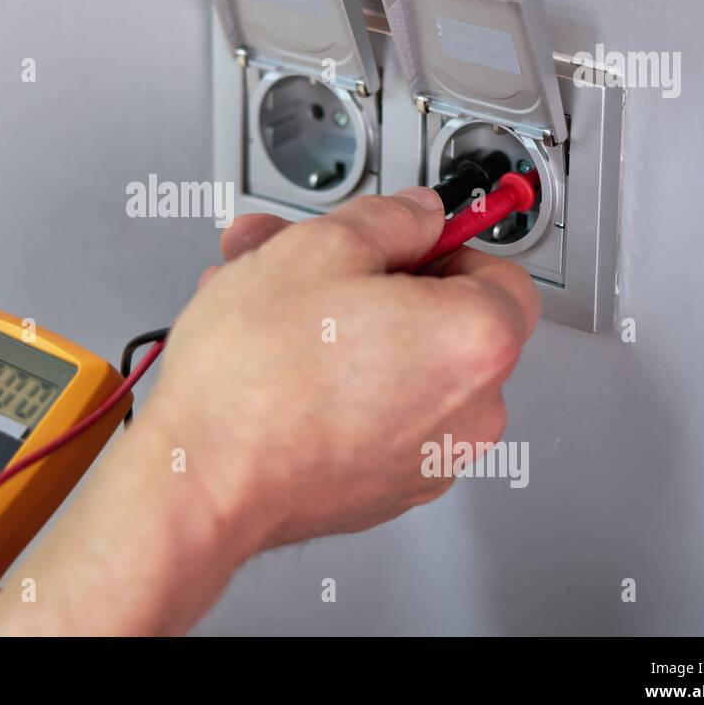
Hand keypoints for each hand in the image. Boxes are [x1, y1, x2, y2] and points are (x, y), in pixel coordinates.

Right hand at [152, 186, 540, 548]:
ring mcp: (429, 458)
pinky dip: (334, 382)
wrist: (203, 480)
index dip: (441, 242)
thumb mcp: (319, 246)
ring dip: (336, 325)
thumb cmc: (256, 380)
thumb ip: (387, 218)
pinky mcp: (384, 487)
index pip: (500, 272)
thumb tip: (415, 217)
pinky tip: (271, 360)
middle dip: (363, 278)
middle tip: (301, 261)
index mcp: (478, 340)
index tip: (396, 238)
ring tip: (263, 309)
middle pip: (435, 318)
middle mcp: (472, 410)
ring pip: (396, 365)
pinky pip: (375, 413)